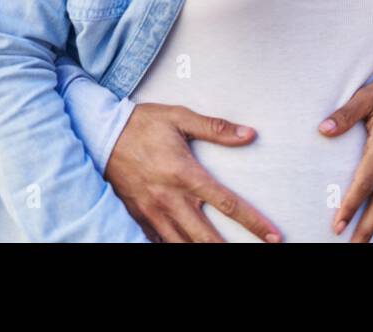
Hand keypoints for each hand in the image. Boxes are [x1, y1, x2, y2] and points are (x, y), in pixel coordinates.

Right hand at [103, 103, 282, 242]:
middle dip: (231, 251)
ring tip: (223, 256)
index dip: (253, 222)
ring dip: (204, 252)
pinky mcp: (139, 216)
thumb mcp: (179, 117)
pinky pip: (158, 242)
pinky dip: (174, 247)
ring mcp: (153, 211)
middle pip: (206, 237)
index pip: (227, 204)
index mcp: (185, 174)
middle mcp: (170, 198)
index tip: (274, 235)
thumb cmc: (143, 123)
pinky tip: (187, 248)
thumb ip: (215, 128)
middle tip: (259, 254)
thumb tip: (249, 134)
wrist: (99, 133)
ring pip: (182, 245)